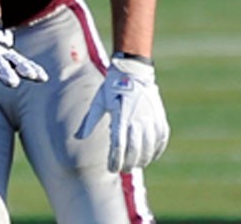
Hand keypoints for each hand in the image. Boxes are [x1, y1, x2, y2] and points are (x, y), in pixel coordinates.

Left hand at [75, 53, 169, 172]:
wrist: (132, 71)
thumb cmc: (112, 88)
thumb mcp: (98, 102)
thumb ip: (90, 121)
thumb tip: (78, 137)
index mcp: (120, 116)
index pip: (119, 145)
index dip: (116, 159)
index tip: (112, 168)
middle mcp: (137, 119)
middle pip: (135, 149)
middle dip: (129, 162)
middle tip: (123, 169)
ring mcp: (150, 118)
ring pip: (150, 146)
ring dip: (143, 159)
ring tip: (136, 164)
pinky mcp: (159, 117)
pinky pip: (162, 138)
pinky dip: (157, 149)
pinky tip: (151, 155)